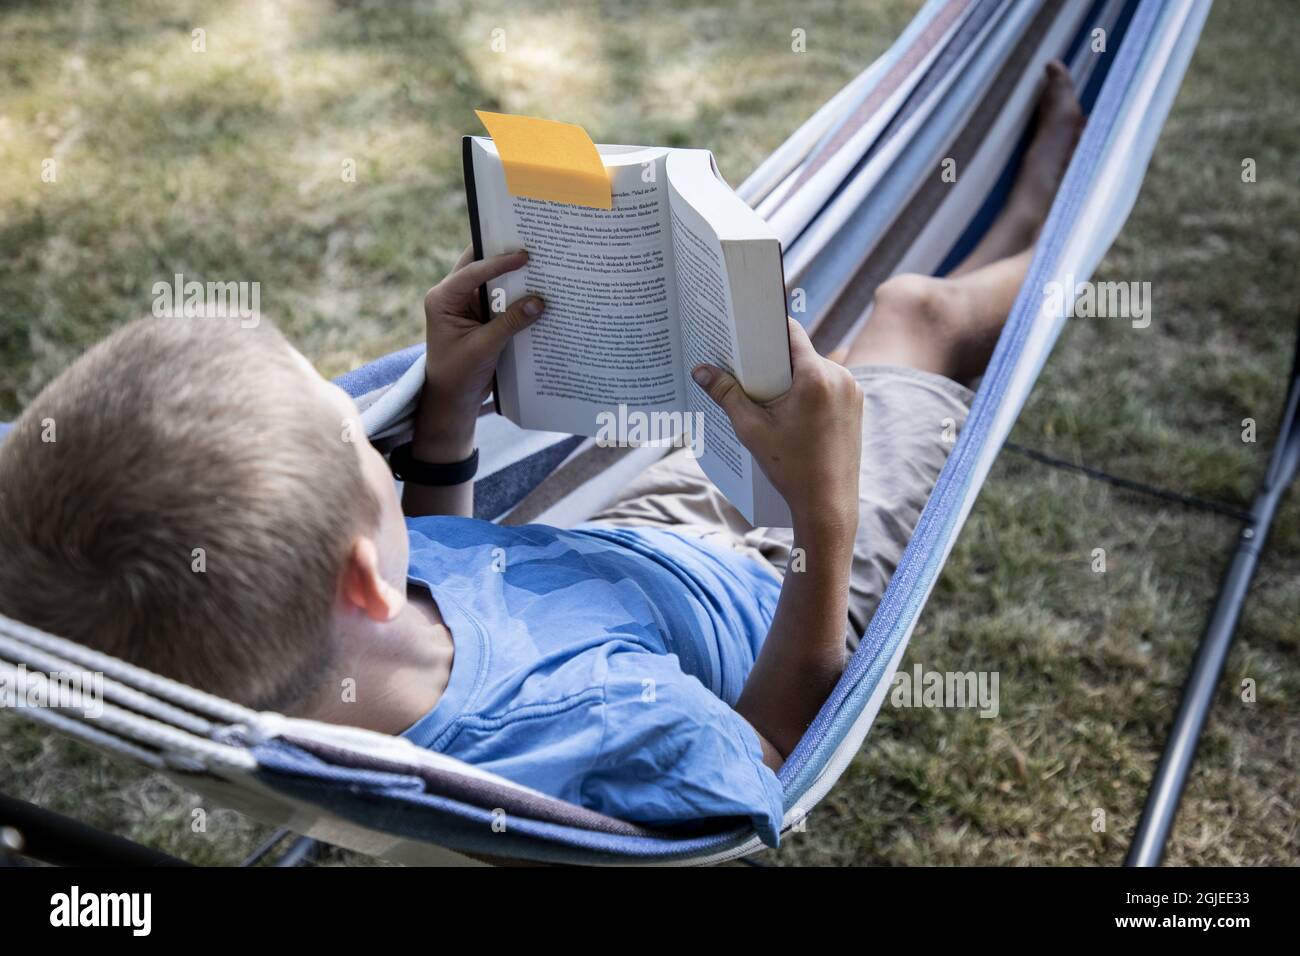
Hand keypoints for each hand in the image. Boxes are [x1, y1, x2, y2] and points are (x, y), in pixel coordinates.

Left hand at [416, 246, 543, 459]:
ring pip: (491, 280)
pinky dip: (516, 293)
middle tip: (530, 244)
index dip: (498, 263)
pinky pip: (500, 298)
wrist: (452, 399)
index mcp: (442, 299)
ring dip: (512, 274)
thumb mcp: (484, 348)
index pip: (472, 273)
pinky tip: (536, 289)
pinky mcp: (481, 315)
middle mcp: (452, 296)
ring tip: (538, 262)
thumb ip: (510, 323)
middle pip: (478, 266)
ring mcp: (467, 304)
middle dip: (502, 256)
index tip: (524, 256)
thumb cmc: (458, 375)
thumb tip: (539, 302)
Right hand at [692, 318, 862, 534]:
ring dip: (790, 377)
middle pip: (800, 353)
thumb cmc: (791, 469)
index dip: (765, 329)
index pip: (790, 332)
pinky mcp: (855, 406)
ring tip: (764, 395)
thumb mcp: (751, 429)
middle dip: (773, 360)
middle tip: (745, 368)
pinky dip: (806, 392)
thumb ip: (726, 394)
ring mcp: (852, 391)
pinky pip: (826, 387)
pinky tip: (787, 411)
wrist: (828, 505)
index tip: (744, 332)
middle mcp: (841, 377)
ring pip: (813, 370)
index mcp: (816, 376)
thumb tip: (701, 370)